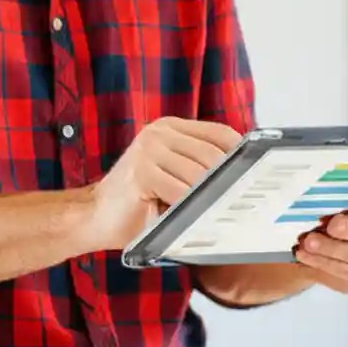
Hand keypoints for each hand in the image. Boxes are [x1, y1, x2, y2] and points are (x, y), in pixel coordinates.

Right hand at [89, 117, 242, 251]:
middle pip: (212, 154)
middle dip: (227, 179)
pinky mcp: (142, 172)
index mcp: (168, 128)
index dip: (239, 152)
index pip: (219, 133)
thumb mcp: (172, 176)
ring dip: (208, 197)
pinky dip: (190, 208)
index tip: (254, 172)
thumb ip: (198, 168)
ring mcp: (149, 150)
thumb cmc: (138, 203)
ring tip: (215, 212)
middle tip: (241, 200)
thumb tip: (241, 178)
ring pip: (199, 175)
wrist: (93, 216)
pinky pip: (181, 192)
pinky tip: (192, 218)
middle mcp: (159, 133)